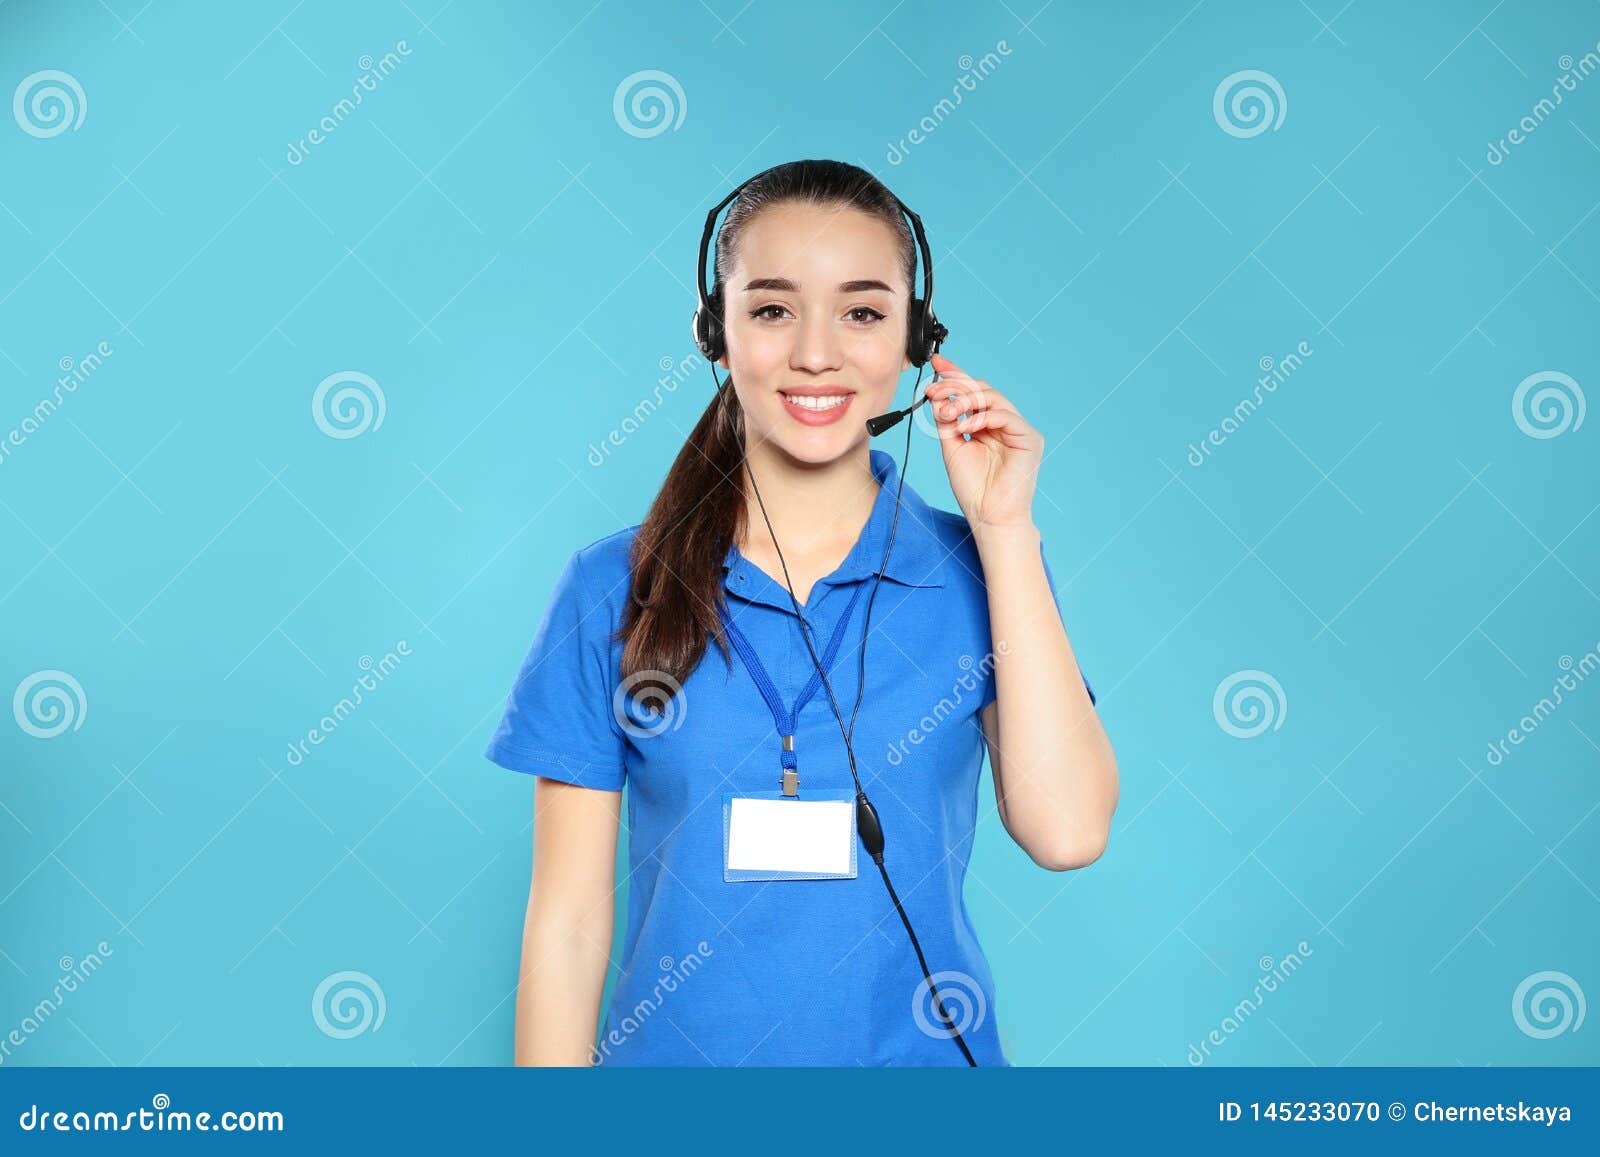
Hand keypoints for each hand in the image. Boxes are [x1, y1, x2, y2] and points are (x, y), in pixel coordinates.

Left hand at [921, 352, 1041, 533]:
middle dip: (955, 385)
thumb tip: (937, 395)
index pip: (972, 393)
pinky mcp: (1029, 438)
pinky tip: (966, 425)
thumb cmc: (973, 488)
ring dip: (965, 400)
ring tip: (946, 411)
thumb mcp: (951, 447)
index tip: (936, 364)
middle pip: (982, 390)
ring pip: (993, 398)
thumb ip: (947, 421)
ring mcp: (1018, 429)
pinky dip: (982, 416)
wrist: (988, 516)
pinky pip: (1005, 415)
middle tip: (934, 389)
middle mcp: (1003, 424)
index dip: (955, 375)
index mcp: (985, 425)